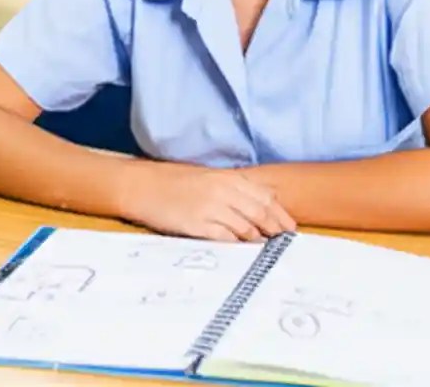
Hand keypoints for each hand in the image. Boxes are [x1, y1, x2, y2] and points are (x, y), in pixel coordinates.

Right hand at [116, 160, 296, 241]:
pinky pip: (226, 238)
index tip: (289, 228)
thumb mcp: (205, 179)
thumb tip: (256, 207)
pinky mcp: (197, 224)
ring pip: (246, 228)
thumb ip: (231, 189)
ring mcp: (210, 208)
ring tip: (263, 250)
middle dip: (275, 230)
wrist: (140, 185)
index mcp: (226, 178)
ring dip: (257, 241)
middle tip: (283, 243)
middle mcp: (222, 192)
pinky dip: (237, 246)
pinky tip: (241, 251)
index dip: (280, 215)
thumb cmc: (171, 182)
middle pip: (260, 214)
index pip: (265, 198)